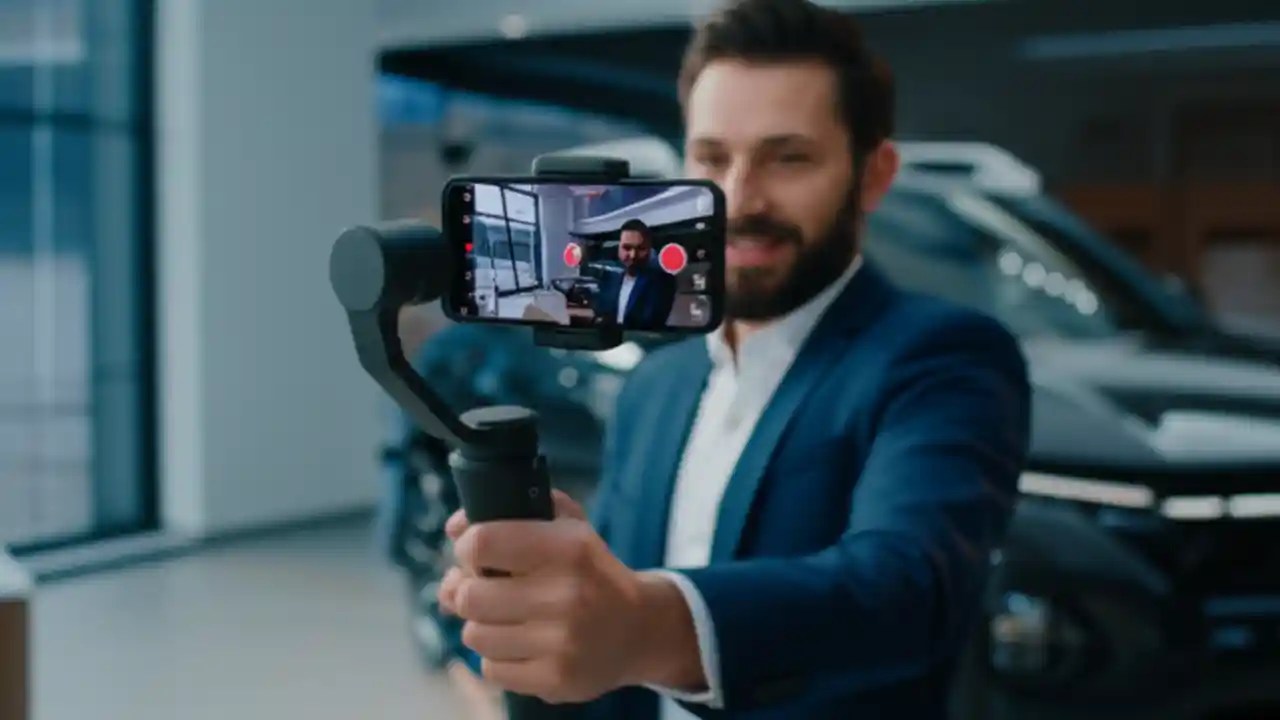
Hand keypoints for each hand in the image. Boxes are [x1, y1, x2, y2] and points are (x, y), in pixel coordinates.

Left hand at [438, 491, 699, 703]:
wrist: (639, 629)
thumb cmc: (590, 572)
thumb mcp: (568, 527)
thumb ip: (514, 510)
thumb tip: (454, 528)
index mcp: (567, 548)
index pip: (482, 543)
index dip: (467, 549)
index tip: (475, 555)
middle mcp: (565, 594)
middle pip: (469, 595)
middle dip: (471, 591)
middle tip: (488, 590)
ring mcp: (560, 642)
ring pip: (474, 635)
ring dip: (483, 625)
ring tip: (507, 618)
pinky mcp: (555, 679)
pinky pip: (491, 668)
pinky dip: (498, 657)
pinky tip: (522, 645)